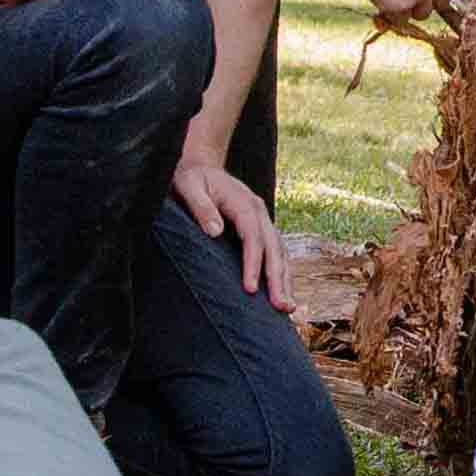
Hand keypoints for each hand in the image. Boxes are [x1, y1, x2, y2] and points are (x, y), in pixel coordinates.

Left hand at [174, 157, 293, 309]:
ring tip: (288, 308)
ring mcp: (262, 221)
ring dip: (284, 280)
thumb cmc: (190, 179)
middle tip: (281, 307)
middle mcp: (259, 212)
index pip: (253, 236)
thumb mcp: (188, 186)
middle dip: (278, 279)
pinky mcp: (259, 230)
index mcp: (244, 202)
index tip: (249, 289)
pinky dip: (281, 273)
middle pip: (274, 248)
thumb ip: (200, 207)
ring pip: (280, 253)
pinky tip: (282, 292)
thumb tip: (215, 231)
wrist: (199, 167)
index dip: (253, 263)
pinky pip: (275, 253)